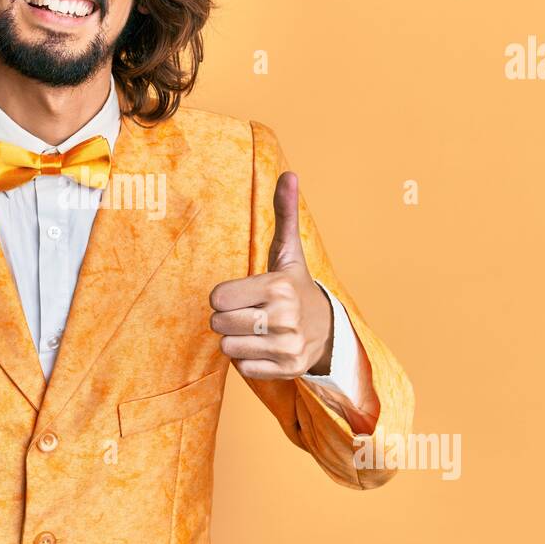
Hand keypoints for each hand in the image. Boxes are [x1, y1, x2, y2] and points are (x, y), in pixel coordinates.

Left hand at [208, 171, 332, 379]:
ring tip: (258, 330)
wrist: (327, 329)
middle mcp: (284, 318)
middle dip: (228, 318)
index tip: (243, 294)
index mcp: (278, 287)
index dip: (224, 296)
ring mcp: (287, 347)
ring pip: (227, 347)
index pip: (217, 298)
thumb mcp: (288, 252)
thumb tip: (289, 173)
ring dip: (236, 340)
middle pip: (219, 324)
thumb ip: (284, 213)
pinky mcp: (287, 369)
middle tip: (250, 312)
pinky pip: (241, 368)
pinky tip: (265, 348)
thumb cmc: (295, 286)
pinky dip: (248, 360)